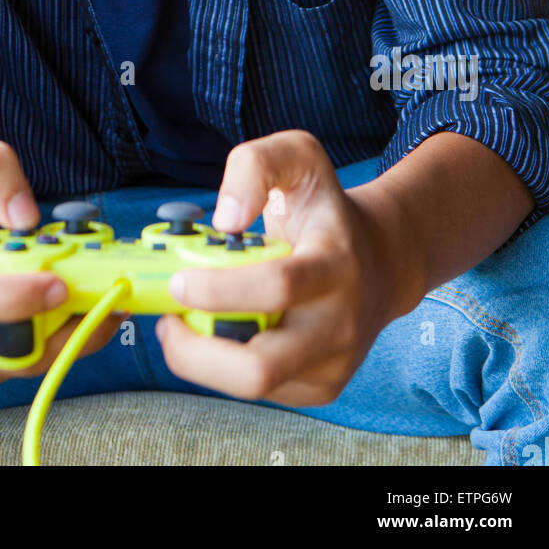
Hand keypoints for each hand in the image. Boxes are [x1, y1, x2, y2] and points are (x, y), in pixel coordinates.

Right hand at [0, 134, 124, 398]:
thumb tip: (28, 218)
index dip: (12, 298)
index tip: (60, 285)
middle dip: (57, 324)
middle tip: (101, 294)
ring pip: (6, 368)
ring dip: (53, 338)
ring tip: (75, 298)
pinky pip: (0, 378)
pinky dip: (32, 351)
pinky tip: (39, 317)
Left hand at [155, 130, 397, 406]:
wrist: (381, 261)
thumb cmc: (325, 209)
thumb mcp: (299, 156)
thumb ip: (255, 165)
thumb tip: (224, 219)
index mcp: (334, 263)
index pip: (277, 288)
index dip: (219, 290)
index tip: (179, 280)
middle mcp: (338, 322)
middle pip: (259, 368)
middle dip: (196, 352)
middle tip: (167, 318)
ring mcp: (332, 362)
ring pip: (252, 387)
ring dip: (200, 361)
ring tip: (182, 324)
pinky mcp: (321, 387)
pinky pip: (259, 391)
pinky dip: (223, 368)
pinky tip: (217, 334)